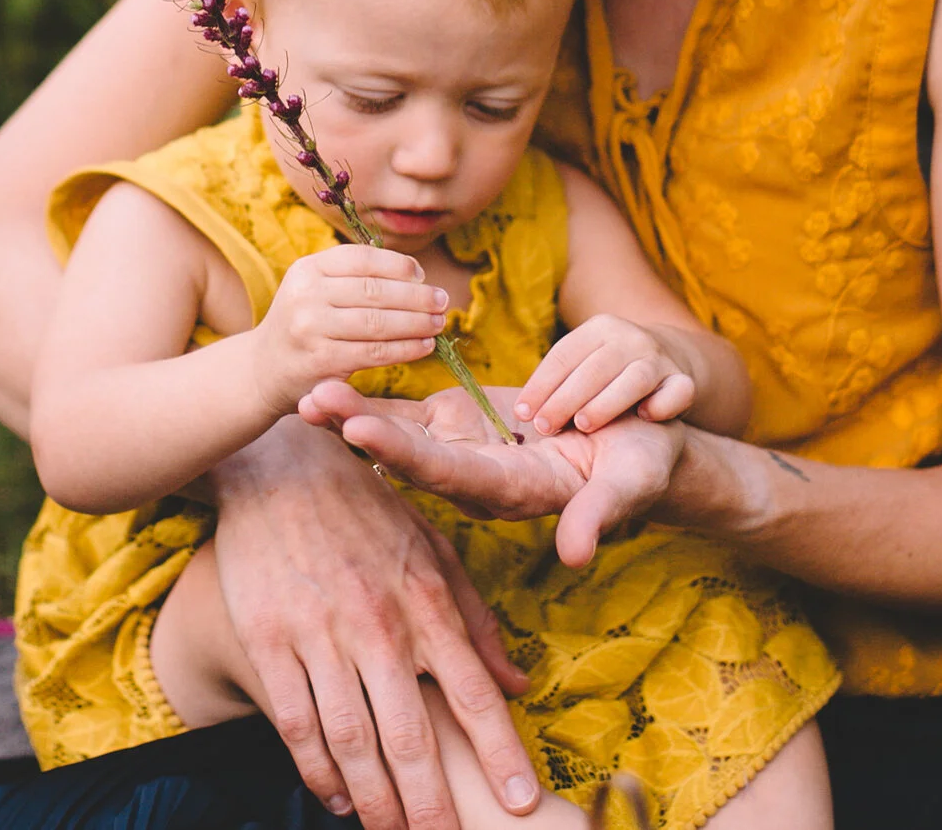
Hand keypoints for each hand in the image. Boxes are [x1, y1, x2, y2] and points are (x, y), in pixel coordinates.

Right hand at [205, 419, 538, 829]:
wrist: (282, 465)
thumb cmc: (368, 512)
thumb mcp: (433, 554)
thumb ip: (477, 622)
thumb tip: (520, 685)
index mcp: (427, 602)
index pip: (475, 692)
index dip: (500, 754)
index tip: (523, 802)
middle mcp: (379, 623)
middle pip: (414, 735)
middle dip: (435, 804)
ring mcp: (321, 632)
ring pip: (354, 741)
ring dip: (377, 801)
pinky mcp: (270, 638)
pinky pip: (298, 722)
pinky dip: (319, 770)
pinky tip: (338, 799)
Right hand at [254, 244, 446, 414]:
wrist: (263, 370)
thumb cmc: (303, 324)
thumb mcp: (313, 288)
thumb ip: (353, 276)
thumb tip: (416, 273)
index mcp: (307, 269)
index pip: (362, 259)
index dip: (398, 265)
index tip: (423, 275)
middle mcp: (306, 295)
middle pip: (374, 290)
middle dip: (417, 295)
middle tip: (443, 300)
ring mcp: (312, 329)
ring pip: (378, 322)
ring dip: (417, 322)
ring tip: (439, 322)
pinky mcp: (322, 362)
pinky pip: (375, 352)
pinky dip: (406, 348)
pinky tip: (425, 346)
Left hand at [300, 381, 685, 567]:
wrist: (636, 450)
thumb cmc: (639, 466)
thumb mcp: (627, 486)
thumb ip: (596, 516)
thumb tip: (576, 555)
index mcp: (508, 489)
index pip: (446, 472)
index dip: (401, 452)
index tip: (358, 431)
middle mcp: (473, 477)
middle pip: (406, 454)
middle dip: (357, 430)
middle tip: (307, 403)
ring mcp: (462, 451)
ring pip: (396, 435)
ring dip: (350, 415)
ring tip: (303, 392)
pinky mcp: (459, 427)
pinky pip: (407, 416)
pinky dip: (371, 402)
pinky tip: (331, 387)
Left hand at [511, 314, 695, 434]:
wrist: (667, 359)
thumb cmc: (610, 372)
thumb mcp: (585, 364)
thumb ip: (558, 382)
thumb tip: (522, 412)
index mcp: (598, 329)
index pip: (564, 355)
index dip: (541, 385)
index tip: (522, 413)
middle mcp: (630, 338)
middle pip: (595, 368)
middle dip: (565, 399)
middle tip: (544, 426)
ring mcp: (659, 359)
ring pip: (633, 379)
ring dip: (606, 403)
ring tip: (582, 425)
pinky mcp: (682, 380)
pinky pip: (678, 391)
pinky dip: (663, 404)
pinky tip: (646, 417)